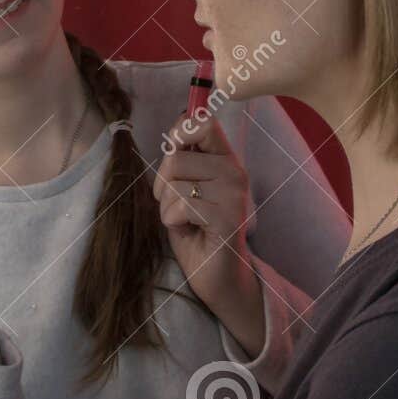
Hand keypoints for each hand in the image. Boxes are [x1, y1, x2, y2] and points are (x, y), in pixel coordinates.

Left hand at [156, 113, 264, 355]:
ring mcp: (234, 194)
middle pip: (176, 157)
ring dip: (167, 208)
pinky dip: (174, 222)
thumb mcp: (185, 187)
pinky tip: (191, 232)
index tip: (173, 153)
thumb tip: (178, 125)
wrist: (218, 277)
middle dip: (163, 185)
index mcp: (225, 160)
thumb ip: (183, 158)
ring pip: (175, 183)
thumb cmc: (196, 231)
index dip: (178, 132)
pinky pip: (180, 207)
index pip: (203, 122)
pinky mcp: (227, 217)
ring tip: (185, 222)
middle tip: (177, 207)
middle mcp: (234, 172)